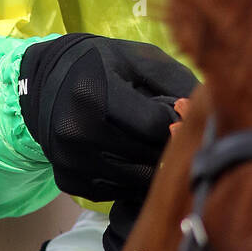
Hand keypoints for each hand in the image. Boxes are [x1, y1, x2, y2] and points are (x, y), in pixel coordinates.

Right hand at [18, 34, 198, 200]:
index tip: (183, 112)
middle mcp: (77, 133)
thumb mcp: (138, 58)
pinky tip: (131, 153)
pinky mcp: (70, 183)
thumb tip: (206, 113)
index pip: (155, 126)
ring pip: (136, 180)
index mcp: (94, 93)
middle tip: (172, 128)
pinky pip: (118, 191)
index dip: (177, 121)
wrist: (46, 82)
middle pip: (147, 155)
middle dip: (168, 144)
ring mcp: (71, 162)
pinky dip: (132, 176)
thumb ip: (174, 82)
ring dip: (153, 163)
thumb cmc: (101, 63)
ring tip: (152, 140)